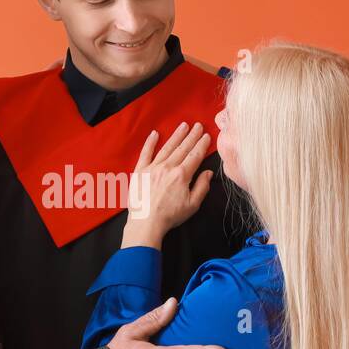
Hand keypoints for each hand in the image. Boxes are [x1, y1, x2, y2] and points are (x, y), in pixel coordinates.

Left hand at [124, 122, 213, 247]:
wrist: (146, 222)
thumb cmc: (170, 216)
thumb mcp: (193, 205)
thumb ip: (202, 187)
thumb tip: (208, 173)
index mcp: (182, 175)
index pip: (195, 156)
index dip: (202, 145)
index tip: (206, 136)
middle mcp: (168, 167)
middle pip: (182, 148)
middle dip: (192, 136)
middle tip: (198, 125)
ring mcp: (152, 168)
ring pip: (167, 147)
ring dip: (176, 136)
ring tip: (183, 125)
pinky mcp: (140, 171)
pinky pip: (145, 153)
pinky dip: (150, 143)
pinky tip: (155, 134)